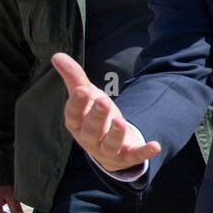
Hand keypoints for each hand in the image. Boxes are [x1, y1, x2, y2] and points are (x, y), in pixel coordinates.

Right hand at [51, 52, 159, 171]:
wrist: (108, 144)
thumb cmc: (93, 115)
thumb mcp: (86, 95)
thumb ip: (74, 77)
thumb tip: (57, 55)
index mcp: (77, 124)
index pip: (73, 115)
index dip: (76, 103)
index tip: (81, 90)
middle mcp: (89, 139)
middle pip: (91, 130)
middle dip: (97, 116)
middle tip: (103, 101)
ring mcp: (107, 150)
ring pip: (110, 145)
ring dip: (115, 134)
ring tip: (120, 121)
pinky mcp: (125, 157)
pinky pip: (134, 156)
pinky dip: (144, 152)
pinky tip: (156, 146)